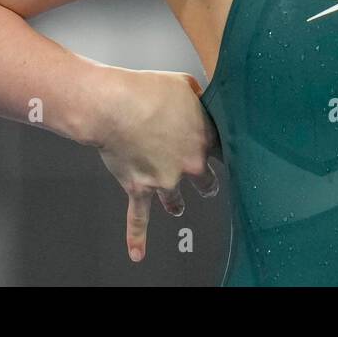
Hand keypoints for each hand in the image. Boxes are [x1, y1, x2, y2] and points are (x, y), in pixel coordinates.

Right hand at [94, 68, 220, 262]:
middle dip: (206, 182)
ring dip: (176, 204)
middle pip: (205, 180)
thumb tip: (200, 95)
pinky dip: (137, 236)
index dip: (220, 151)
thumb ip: (196, 95)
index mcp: (204, 138)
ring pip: (175, 200)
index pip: (223, 150)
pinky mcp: (140, 188)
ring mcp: (164, 180)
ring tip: (178, 208)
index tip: (223, 154)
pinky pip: (138, 218)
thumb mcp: (182, 84)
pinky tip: (138, 252)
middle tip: (208, 185)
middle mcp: (188, 164)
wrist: (114, 107)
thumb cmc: (146, 91)